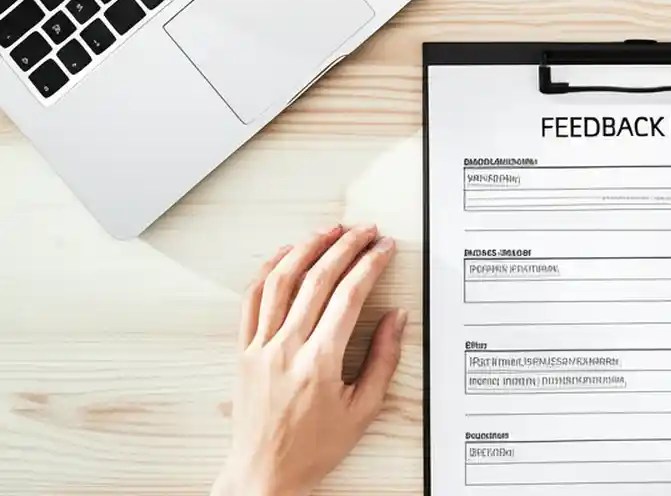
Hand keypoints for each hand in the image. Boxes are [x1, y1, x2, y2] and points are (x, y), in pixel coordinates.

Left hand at [213, 225, 406, 495]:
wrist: (264, 474)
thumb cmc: (313, 448)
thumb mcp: (363, 410)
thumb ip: (383, 360)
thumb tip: (395, 319)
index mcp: (320, 362)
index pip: (350, 295)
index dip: (370, 264)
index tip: (384, 248)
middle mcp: (287, 348)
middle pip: (318, 279)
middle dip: (346, 246)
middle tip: (365, 231)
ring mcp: (260, 346)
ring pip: (282, 280)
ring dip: (307, 248)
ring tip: (329, 231)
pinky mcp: (243, 350)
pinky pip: (252, 299)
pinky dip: (268, 270)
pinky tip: (285, 254)